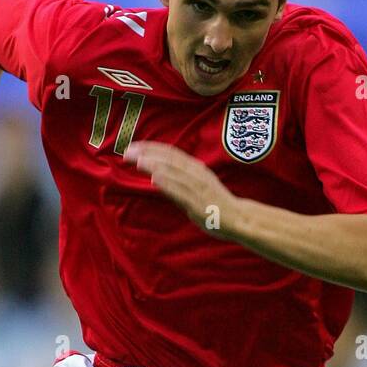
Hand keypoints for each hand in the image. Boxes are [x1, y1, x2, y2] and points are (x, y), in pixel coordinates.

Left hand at [124, 141, 239, 234]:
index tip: (133, 147)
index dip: (151, 148)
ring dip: (155, 165)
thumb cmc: (217, 205)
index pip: (171, 153)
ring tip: (137, 160)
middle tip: (127, 151)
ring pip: (174, 172)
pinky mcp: (199, 202)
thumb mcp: (197, 188)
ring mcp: (198, 188)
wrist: (239, 219)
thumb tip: (158, 177)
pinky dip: (168, 183)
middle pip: (170, 159)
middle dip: (147, 153)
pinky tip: (155, 178)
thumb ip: (178, 183)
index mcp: (196, 169)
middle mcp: (197, 174)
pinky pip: (182, 191)